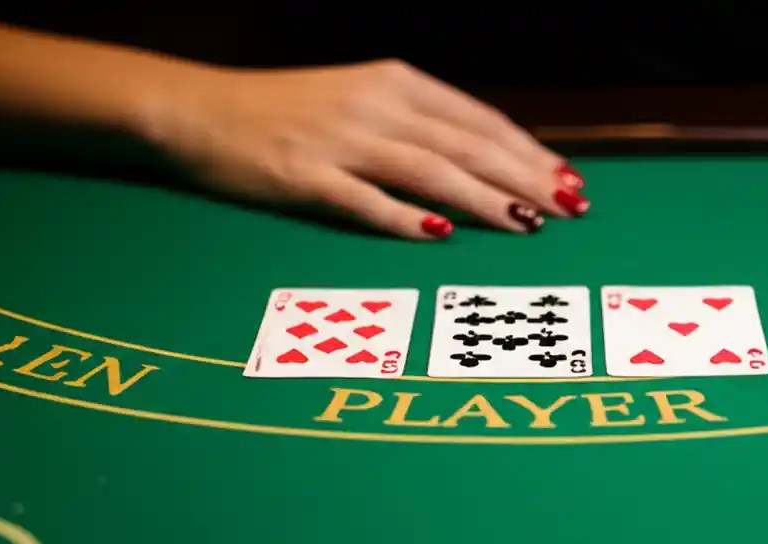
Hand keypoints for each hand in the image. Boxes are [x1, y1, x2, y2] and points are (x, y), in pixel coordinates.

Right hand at [145, 59, 586, 238]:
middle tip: (569, 209)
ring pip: (429, 171)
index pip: (479, 121)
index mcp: (395, 84)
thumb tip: (485, 163)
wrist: (198, 110)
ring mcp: (339, 141)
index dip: (528, 152)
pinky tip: (439, 234)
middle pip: (467, 145)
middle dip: (525, 178)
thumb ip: (419, 128)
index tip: (569, 181)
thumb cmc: (288, 112)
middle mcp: (375, 106)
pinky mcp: (303, 176)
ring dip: (484, 198)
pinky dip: (403, 217)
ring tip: (527, 223)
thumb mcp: (361, 102)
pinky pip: (363, 200)